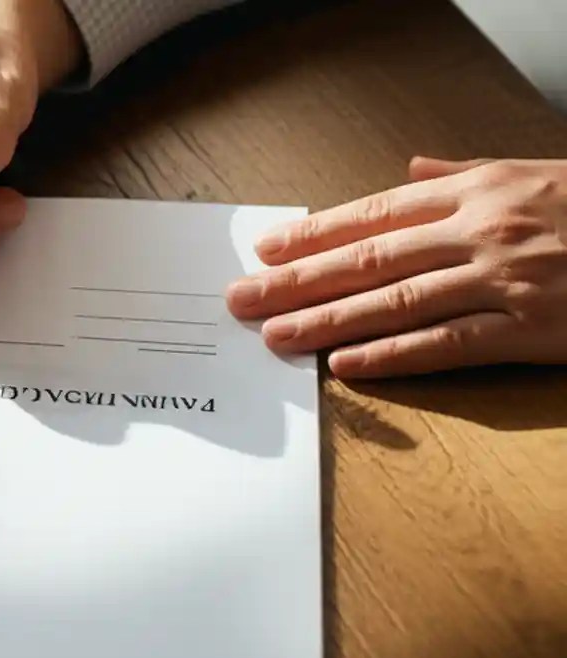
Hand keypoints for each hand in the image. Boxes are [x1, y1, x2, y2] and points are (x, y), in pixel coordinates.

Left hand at [226, 157, 566, 378]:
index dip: (314, 234)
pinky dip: (392, 356)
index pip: (374, 215)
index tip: (267, 249)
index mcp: (479, 191)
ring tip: (275, 335)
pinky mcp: (530, 330)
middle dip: (296, 280)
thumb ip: (466, 175)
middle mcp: (480, 232)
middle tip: (241, 298)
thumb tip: (410, 175)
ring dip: (326, 321)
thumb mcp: (538, 172)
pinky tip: (347, 365)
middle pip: (367, 259)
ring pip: (393, 303)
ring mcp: (503, 282)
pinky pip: (446, 346)